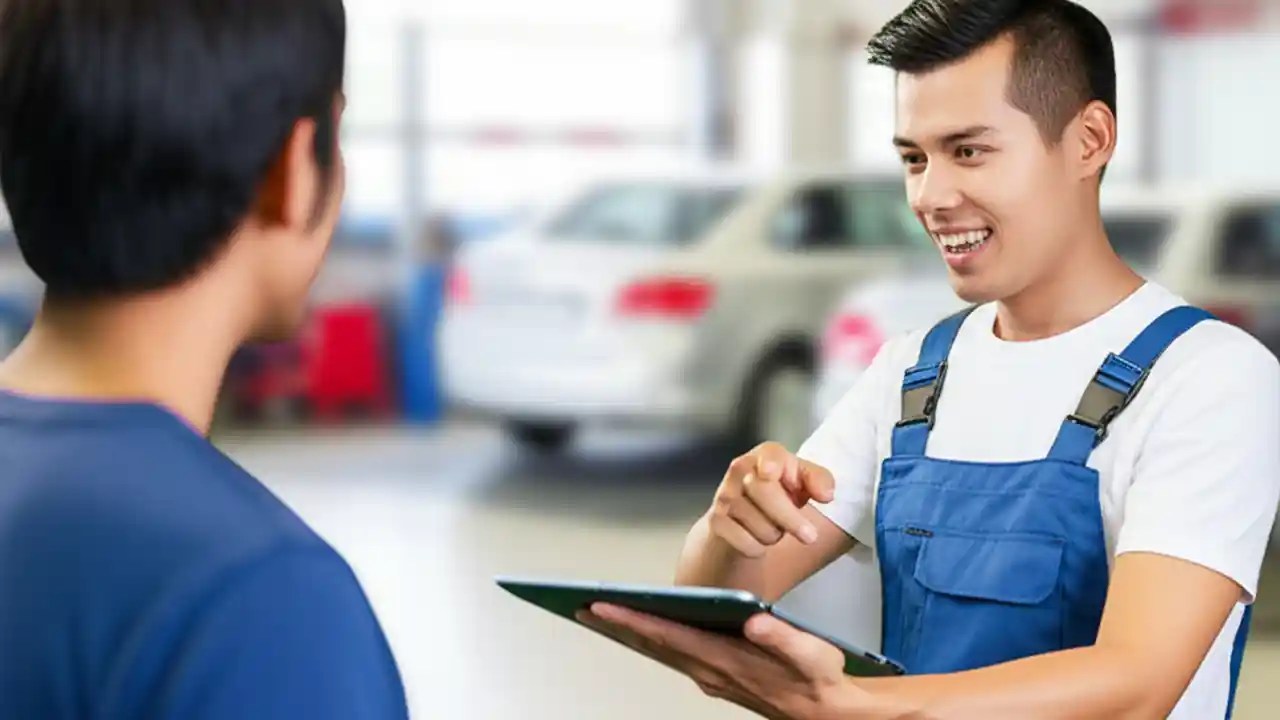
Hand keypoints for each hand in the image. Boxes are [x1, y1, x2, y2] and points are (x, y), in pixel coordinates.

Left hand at [576, 603, 868, 718]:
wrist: (829, 714)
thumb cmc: (819, 679)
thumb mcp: (813, 656)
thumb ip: (783, 639)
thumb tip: (756, 620)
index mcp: (728, 660)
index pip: (670, 635)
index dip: (633, 619)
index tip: (602, 606)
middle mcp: (712, 671)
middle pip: (654, 644)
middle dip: (617, 625)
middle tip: (581, 606)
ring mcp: (712, 677)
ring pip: (661, 651)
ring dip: (630, 633)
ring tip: (600, 613)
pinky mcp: (717, 677)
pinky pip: (674, 656)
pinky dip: (652, 640)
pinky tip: (642, 628)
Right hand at [708, 442, 835, 557]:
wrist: (741, 516)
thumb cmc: (779, 492)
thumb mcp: (802, 482)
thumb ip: (819, 481)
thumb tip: (826, 495)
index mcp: (766, 455)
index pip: (769, 454)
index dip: (770, 463)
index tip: (770, 473)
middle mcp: (740, 470)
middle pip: (766, 494)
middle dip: (791, 520)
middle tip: (810, 536)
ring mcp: (725, 496)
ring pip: (760, 525)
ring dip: (774, 535)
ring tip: (772, 526)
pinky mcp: (716, 522)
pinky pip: (746, 543)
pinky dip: (758, 548)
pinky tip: (755, 537)